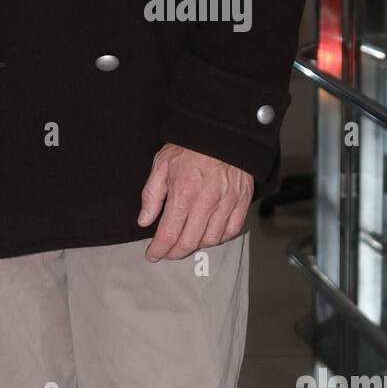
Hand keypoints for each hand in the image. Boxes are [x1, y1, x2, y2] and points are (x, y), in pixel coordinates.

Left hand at [137, 143, 252, 259]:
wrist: (220, 131)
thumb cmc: (189, 147)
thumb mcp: (161, 164)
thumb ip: (151, 195)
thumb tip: (144, 221)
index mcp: (184, 193)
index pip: (169, 233)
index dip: (159, 249)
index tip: (152, 255)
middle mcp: (206, 203)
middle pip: (189, 242)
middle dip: (174, 252)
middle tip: (167, 252)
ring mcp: (227, 203)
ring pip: (210, 240)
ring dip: (196, 245)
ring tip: (186, 241)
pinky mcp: (242, 202)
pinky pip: (230, 231)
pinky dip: (218, 238)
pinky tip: (208, 234)